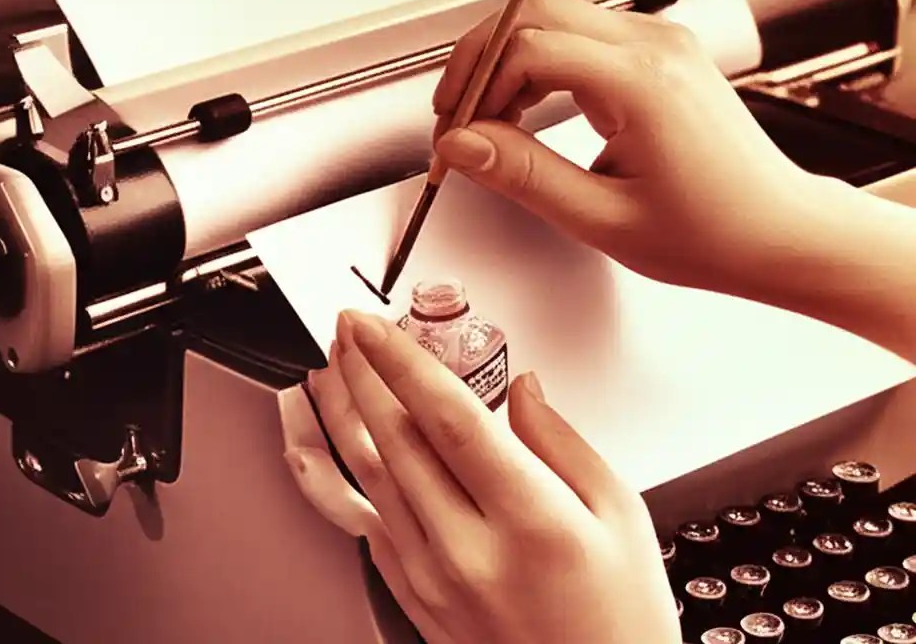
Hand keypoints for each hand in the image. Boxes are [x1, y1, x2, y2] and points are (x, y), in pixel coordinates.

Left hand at [285, 310, 678, 643]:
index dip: (401, 363)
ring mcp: (431, 576)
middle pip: (395, 442)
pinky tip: (319, 446)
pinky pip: (362, 525)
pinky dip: (332, 479)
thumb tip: (524, 389)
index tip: (373, 325)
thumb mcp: (620, 516)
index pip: (448, 420)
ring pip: (366, 477)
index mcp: (529, 520)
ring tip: (327, 372)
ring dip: (340, 416)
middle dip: (361, 375)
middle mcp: (468, 549)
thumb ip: (564, 442)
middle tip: (346, 331)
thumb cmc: (617, 620)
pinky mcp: (413, 595)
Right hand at [430, 0, 832, 299]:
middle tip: (455, 118)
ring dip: (505, 65)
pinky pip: (577, 39)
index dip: (475, 90)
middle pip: (533, 13)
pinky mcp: (658, 55)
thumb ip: (523, 175)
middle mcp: (655, 47)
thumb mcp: (601, 218)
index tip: (455, 134)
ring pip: (551, 19)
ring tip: (486, 124)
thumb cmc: (713, 232)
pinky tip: (522, 112)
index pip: (527, 48)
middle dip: (478, 63)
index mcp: (643, 83)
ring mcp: (659, 44)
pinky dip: (536, 68)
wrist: (776, 232)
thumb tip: (463, 144)